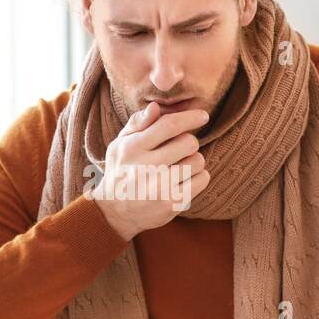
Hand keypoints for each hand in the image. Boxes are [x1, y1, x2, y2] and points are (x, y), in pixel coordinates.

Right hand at [87, 101, 210, 240]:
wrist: (115, 212)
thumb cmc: (122, 171)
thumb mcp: (120, 144)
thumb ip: (137, 124)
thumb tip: (156, 107)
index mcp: (132, 148)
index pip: (168, 125)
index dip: (190, 117)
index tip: (203, 116)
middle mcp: (145, 167)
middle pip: (189, 142)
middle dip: (189, 142)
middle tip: (181, 148)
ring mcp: (159, 187)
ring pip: (198, 160)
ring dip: (194, 160)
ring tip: (181, 165)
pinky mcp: (172, 202)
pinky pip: (202, 180)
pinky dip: (199, 177)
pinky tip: (185, 179)